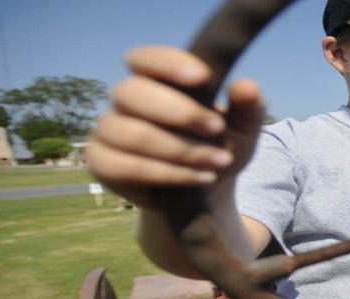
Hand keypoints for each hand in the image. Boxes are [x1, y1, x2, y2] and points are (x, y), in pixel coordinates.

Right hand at [87, 46, 265, 209]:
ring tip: (219, 162)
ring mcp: (108, 130)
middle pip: (132, 92)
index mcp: (153, 79)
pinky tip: (201, 179)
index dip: (167, 63)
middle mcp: (124, 100)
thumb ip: (247, 106)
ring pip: (134, 134)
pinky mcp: (103, 163)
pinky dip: (170, 174)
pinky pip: (127, 167)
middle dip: (181, 112)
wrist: (205, 189)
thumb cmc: (219, 145)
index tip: (203, 77)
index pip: (143, 59)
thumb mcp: (242, 127)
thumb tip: (247, 87)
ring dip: (182, 150)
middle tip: (218, 130)